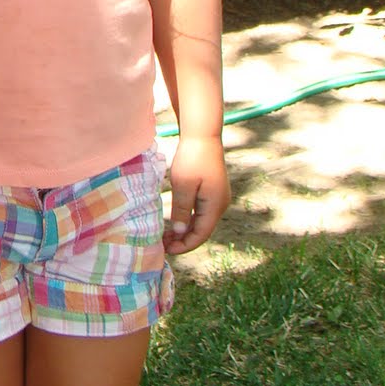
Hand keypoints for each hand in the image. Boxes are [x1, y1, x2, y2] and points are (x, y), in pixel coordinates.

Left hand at [163, 134, 229, 254]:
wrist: (202, 136)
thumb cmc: (191, 158)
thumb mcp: (183, 185)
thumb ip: (182, 210)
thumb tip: (180, 233)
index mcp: (215, 205)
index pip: (201, 234)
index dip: (185, 245)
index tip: (167, 250)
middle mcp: (221, 204)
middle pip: (203, 230)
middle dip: (184, 240)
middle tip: (163, 245)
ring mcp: (219, 198)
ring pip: (202, 222)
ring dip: (186, 230)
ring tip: (166, 236)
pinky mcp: (214, 191)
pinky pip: (202, 212)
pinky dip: (189, 220)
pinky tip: (176, 221)